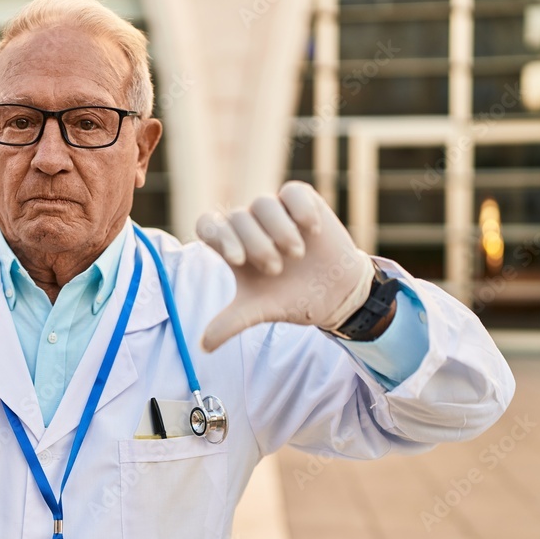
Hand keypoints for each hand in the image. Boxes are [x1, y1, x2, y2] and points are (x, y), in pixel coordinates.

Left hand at [196, 181, 374, 350]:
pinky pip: (292, 191)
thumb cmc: (291, 298)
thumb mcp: (258, 311)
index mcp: (232, 246)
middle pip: (238, 218)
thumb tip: (204, 347)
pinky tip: (312, 230)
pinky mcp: (301, 201)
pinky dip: (300, 209)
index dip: (219, 237)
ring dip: (278, 229)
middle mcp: (250, 225)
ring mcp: (276, 211)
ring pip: (263, 203)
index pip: (208, 225)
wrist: (335, 294)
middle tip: (275, 270)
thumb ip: (230, 323)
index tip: (238, 261)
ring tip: (296, 254)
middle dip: (256, 244)